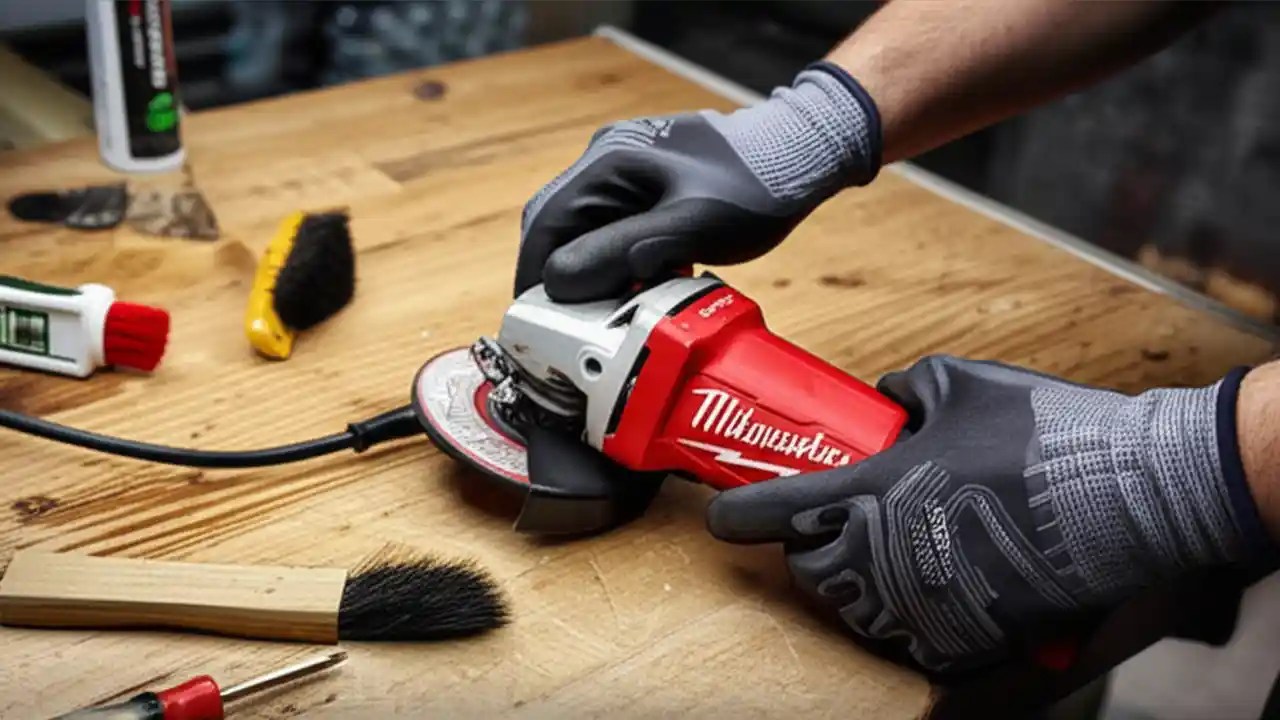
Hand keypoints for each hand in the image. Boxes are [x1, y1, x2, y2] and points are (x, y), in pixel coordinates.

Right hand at [514, 62, 881, 301]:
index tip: (534, 320)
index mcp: (609, 161)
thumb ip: (621, 253)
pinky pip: (614, 227)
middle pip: (558, 226)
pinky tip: (637, 287)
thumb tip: (560, 283)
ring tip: (604, 312)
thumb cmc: (755, 187)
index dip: (535, 276)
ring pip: (585, 230)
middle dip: (559, 277)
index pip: (546, 223)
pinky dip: (615, 261)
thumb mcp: (688, 227)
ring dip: (589, 271)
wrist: (804, 155)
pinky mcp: (649, 185)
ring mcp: (628, 170)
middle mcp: (608, 159)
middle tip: (567, 325)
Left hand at [706, 356, 1267, 671]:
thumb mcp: (959, 382)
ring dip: (853, 582)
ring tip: (885, 550)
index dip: (738, 514)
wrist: (1129, 497)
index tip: (723, 514)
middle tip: (829, 524)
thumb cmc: (1041, 435)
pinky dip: (903, 615)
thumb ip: (904, 388)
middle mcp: (884, 558)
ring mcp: (922, 606)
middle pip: (805, 572)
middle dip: (805, 548)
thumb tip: (883, 397)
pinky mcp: (963, 639)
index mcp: (871, 492)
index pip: (773, 512)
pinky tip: (928, 583)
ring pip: (852, 610)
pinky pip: (906, 639)